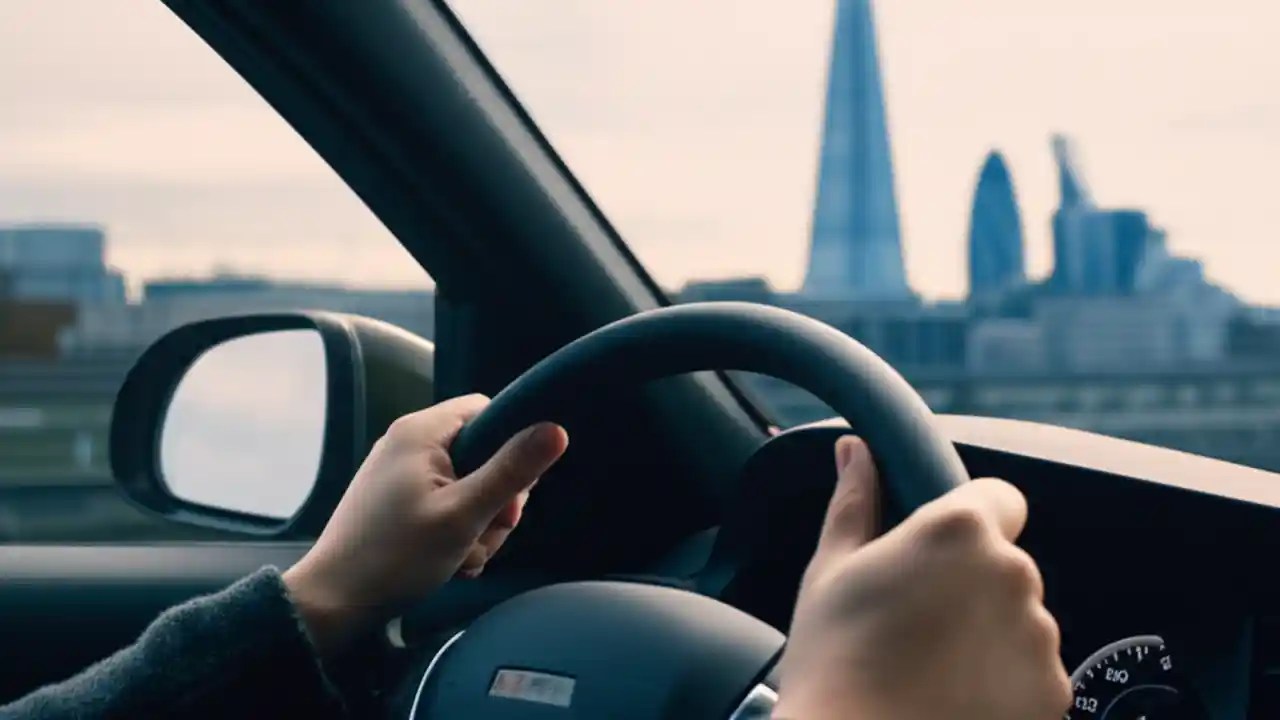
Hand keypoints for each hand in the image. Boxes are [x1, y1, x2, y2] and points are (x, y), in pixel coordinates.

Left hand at [283, 394, 567, 655]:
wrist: (334, 603)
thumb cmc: (396, 556)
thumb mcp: (463, 515)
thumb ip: (511, 471)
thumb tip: (557, 430)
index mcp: (421, 431)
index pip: (489, 411)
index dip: (512, 448)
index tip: (513, 493)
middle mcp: (409, 443)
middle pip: (484, 454)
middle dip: (495, 501)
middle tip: (485, 533)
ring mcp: (402, 473)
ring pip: (470, 486)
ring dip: (479, 525)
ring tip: (462, 554)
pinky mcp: (398, 501)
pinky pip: (447, 505)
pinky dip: (457, 532)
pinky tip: (451, 561)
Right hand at [773, 437, 1070, 719]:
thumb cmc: (834, 662)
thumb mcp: (831, 571)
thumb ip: (854, 502)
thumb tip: (855, 450)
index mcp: (959, 530)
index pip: (1000, 497)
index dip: (971, 520)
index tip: (936, 555)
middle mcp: (1013, 574)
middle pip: (1007, 564)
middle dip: (973, 585)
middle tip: (917, 621)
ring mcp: (1039, 638)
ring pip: (1022, 621)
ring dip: (991, 636)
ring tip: (931, 668)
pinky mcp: (1054, 694)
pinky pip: (1034, 674)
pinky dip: (1005, 686)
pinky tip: (953, 699)